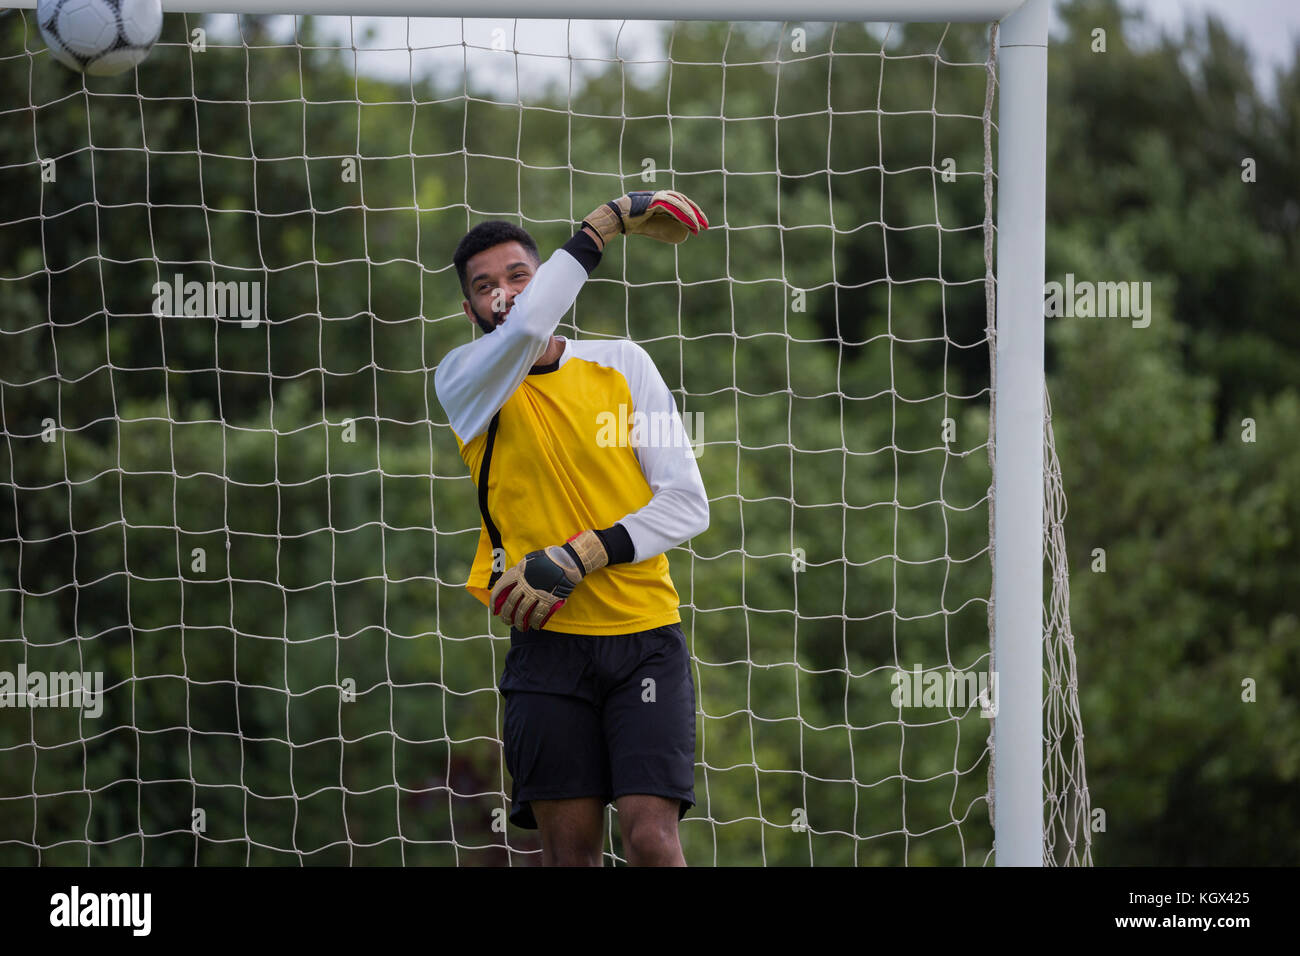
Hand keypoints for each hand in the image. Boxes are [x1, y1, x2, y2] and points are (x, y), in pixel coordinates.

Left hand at [489, 530, 609, 630]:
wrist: (567, 562)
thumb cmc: (547, 560)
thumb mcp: (528, 561)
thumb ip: (518, 573)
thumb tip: (507, 584)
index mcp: (518, 573)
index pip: (500, 589)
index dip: (494, 601)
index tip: (494, 610)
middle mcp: (525, 584)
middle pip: (510, 604)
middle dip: (506, 615)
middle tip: (506, 621)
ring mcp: (537, 593)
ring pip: (523, 612)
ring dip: (519, 622)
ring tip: (520, 627)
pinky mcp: (548, 600)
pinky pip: (538, 615)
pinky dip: (535, 623)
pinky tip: (534, 626)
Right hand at [581, 190, 708, 250]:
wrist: (616, 217)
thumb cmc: (630, 222)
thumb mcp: (649, 224)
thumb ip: (659, 226)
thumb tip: (668, 236)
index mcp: (661, 199)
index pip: (681, 204)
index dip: (693, 213)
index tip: (701, 224)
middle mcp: (662, 195)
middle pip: (684, 202)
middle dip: (696, 213)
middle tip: (706, 226)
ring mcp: (658, 196)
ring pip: (681, 204)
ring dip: (692, 216)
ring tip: (700, 228)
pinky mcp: (655, 201)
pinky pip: (674, 208)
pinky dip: (684, 216)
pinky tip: (691, 225)